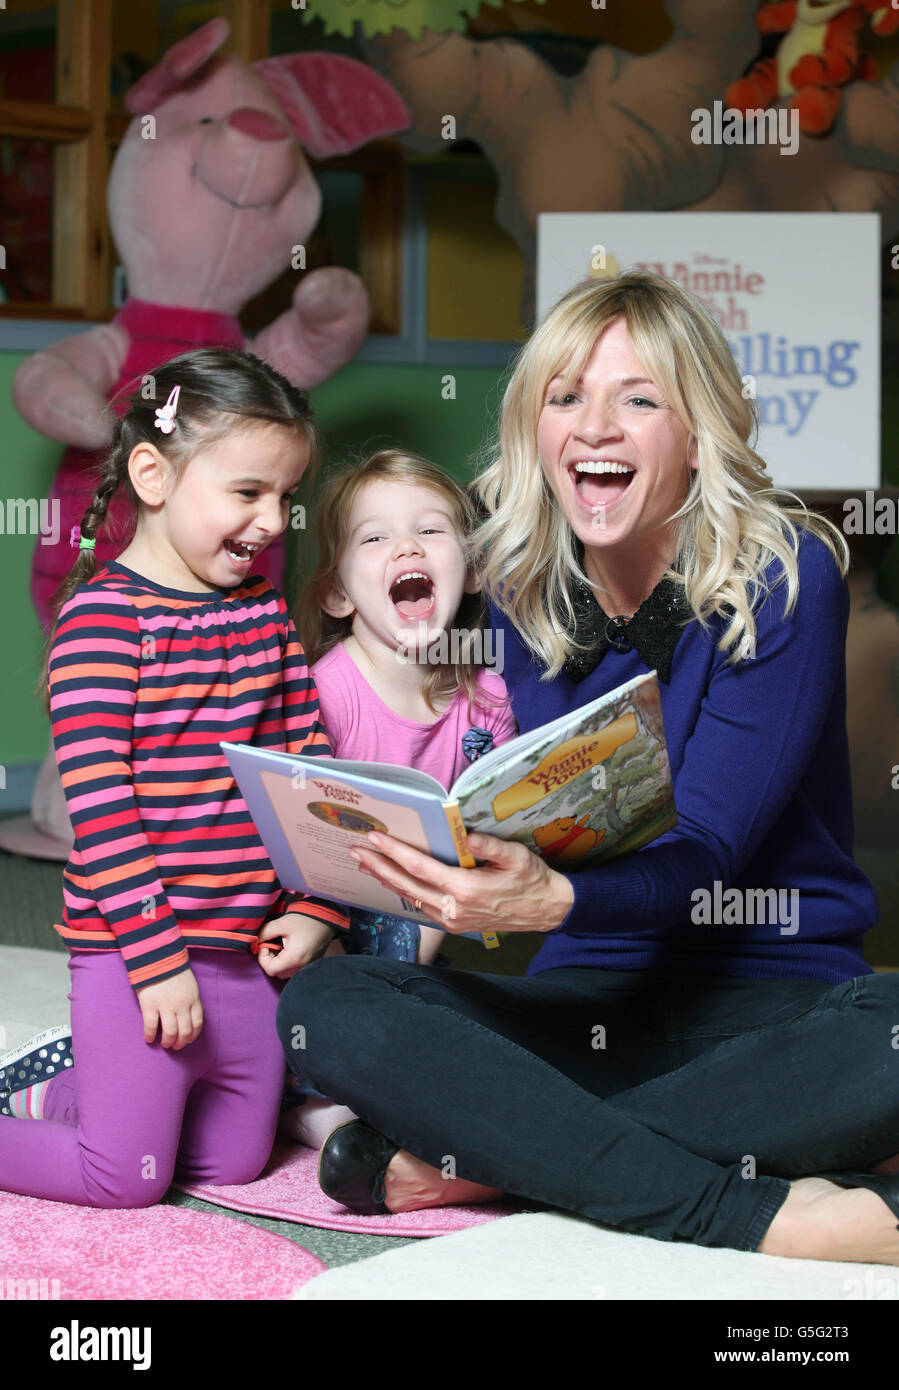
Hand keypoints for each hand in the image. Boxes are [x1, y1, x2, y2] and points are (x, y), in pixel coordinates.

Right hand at [136, 967, 202, 1049]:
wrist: (158, 956)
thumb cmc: (173, 970)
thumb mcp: (190, 984)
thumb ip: (191, 999)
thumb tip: (191, 1014)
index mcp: (193, 999)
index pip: (197, 1023)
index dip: (193, 1035)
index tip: (188, 1040)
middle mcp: (182, 1005)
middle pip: (185, 1031)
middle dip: (180, 1042)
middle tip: (175, 1046)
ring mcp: (166, 1005)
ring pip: (170, 1032)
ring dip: (168, 1042)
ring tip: (164, 1044)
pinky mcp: (150, 1005)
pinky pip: (151, 1026)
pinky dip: (150, 1035)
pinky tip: (149, 1039)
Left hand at [256, 913, 341, 978]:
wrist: (328, 915)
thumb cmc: (305, 918)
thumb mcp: (281, 924)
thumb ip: (265, 933)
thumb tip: (255, 941)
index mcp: (294, 958)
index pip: (270, 969)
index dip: (262, 958)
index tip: (265, 944)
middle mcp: (302, 966)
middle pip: (278, 973)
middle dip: (270, 960)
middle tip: (271, 945)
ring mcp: (308, 965)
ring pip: (286, 972)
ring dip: (279, 962)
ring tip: (281, 945)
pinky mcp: (312, 962)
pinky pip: (295, 968)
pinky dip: (288, 961)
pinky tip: (290, 947)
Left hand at [350, 831, 573, 935]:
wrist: (546, 910)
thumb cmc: (531, 879)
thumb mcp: (516, 856)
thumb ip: (489, 846)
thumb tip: (466, 835)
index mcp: (465, 889)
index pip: (420, 868)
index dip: (394, 852)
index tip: (374, 838)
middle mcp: (453, 908)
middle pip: (407, 885)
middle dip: (378, 867)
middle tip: (354, 851)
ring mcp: (452, 920)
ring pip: (411, 898)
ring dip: (386, 880)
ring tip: (366, 865)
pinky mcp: (454, 924)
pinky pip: (421, 907)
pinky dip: (404, 892)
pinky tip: (392, 883)